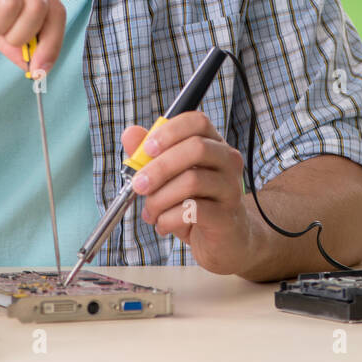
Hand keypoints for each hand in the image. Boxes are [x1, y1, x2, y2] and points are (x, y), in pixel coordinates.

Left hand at [123, 111, 257, 274]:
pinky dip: (169, 219)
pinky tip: (163, 225)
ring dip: (160, 198)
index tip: (147, 149)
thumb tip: (130, 134)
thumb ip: (149, 155)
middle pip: (196, 148)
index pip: (197, 121)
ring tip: (150, 213)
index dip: (170, 131)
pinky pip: (194, 210)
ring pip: (193, 181)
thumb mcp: (169, 178)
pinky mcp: (227, 216)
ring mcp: (231, 188)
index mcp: (213, 144)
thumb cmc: (196, 203)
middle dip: (160, 167)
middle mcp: (228, 161)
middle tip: (139, 185)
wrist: (225, 240)